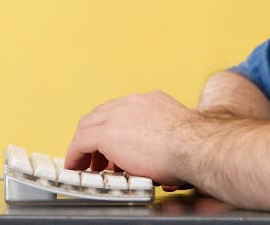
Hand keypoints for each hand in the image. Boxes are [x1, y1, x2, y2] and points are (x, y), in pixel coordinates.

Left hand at [64, 90, 199, 186]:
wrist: (193, 146)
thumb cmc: (194, 149)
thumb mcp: (178, 139)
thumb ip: (164, 144)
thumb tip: (161, 168)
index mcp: (151, 102)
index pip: (122, 111)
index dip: (114, 129)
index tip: (112, 146)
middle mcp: (133, 103)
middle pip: (102, 114)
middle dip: (96, 135)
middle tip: (96, 156)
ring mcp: (118, 114)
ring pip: (88, 124)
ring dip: (84, 144)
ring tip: (84, 163)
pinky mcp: (106, 133)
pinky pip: (81, 142)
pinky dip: (75, 154)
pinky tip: (75, 166)